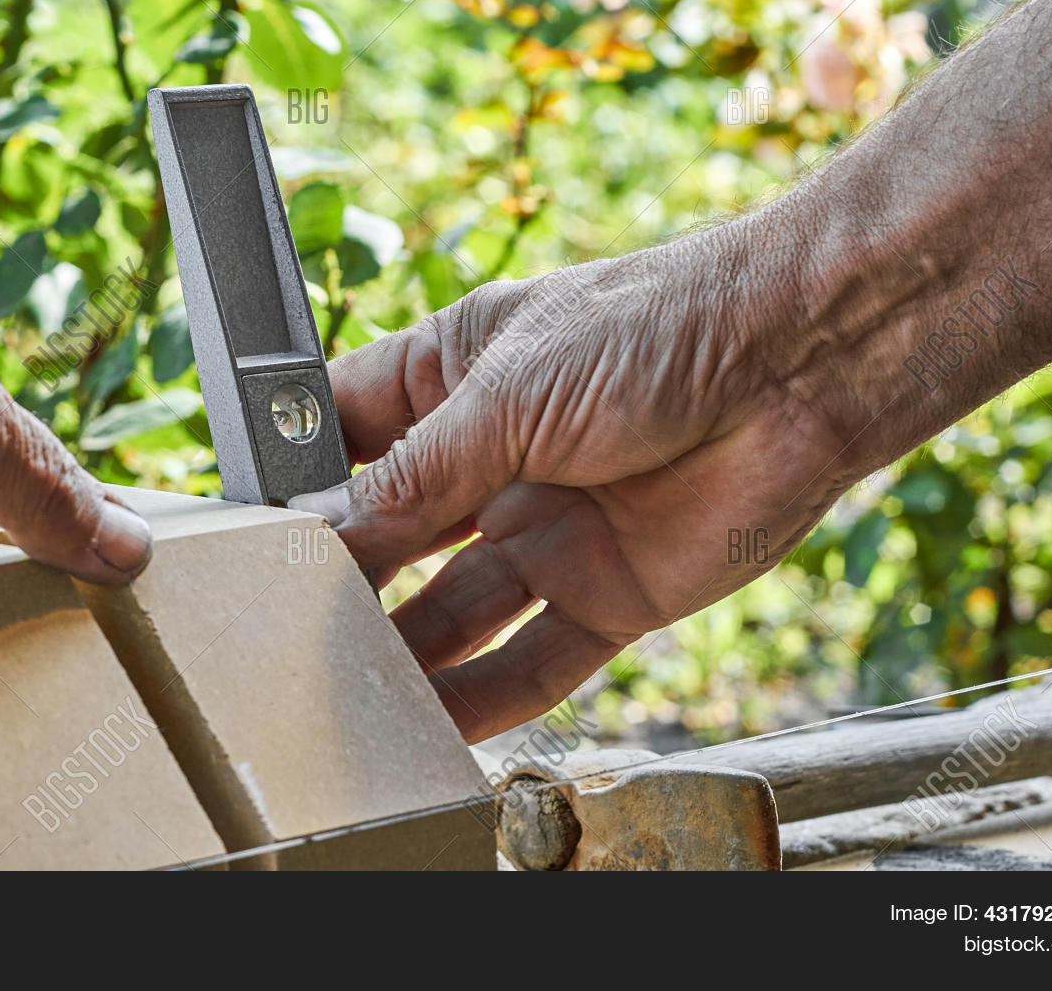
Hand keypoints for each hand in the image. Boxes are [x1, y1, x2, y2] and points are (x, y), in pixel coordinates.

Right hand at [293, 224, 849, 741]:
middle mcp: (494, 458)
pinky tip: (434, 722)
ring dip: (405, 650)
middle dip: (345, 580)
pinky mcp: (606, 591)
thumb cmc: (654, 328)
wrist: (801, 366)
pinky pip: (535, 659)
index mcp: (455, 379)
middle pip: (395, 535)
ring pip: (455, 609)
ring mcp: (547, 528)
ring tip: (342, 689)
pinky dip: (486, 695)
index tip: (250, 533)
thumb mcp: (507, 392)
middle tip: (282, 629)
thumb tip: (329, 534)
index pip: (347, 434)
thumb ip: (415, 475)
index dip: (300, 481)